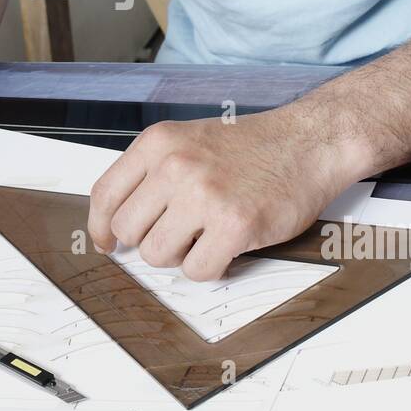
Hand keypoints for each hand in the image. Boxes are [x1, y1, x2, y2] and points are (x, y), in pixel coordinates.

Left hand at [87, 106, 356, 281]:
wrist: (309, 142)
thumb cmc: (252, 147)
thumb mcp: (189, 140)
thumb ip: (152, 173)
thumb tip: (118, 221)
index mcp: (158, 143)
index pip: (105, 195)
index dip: (102, 227)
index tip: (107, 242)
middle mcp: (175, 165)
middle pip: (128, 231)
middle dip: (150, 239)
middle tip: (179, 234)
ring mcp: (204, 195)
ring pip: (158, 255)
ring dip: (180, 255)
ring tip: (206, 235)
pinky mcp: (234, 225)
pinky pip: (197, 270)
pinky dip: (210, 267)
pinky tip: (226, 247)